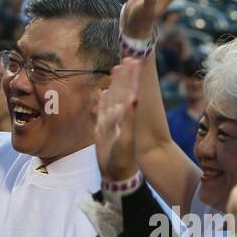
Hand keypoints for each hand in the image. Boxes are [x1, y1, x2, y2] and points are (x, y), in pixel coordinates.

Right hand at [94, 59, 140, 182]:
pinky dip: (101, 103)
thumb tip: (134, 98)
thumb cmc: (123, 160)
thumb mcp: (126, 139)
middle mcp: (120, 117)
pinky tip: (102, 94)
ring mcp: (112, 123)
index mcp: (127, 116)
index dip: (131, 77)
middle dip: (123, 76)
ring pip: (112, 99)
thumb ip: (128, 119)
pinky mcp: (103, 131)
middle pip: (121, 91)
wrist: (116, 176)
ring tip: (116, 71)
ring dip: (114, 85)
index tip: (134, 61)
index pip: (129, 91)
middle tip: (126, 60)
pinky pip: (102, 113)